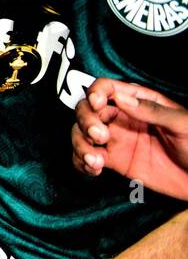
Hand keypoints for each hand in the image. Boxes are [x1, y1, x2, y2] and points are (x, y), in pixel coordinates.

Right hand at [72, 78, 187, 200]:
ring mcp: (116, 139)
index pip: (107, 88)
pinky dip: (81, 163)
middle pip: (87, 110)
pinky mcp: (114, 161)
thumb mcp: (182, 124)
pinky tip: (93, 169)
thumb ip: (152, 111)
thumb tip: (121, 98)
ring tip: (95, 161)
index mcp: (139, 102)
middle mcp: (123, 118)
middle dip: (86, 121)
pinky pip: (87, 158)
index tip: (97, 105)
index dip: (96, 93)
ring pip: (81, 134)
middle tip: (99, 136)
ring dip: (80, 146)